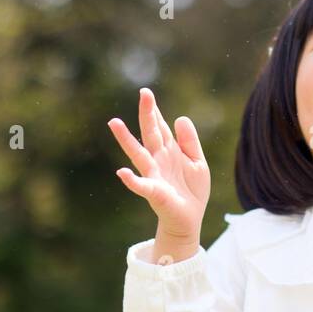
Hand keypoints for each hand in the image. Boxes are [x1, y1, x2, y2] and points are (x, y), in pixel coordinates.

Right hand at [108, 88, 209, 242]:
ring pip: (139, 153)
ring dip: (127, 139)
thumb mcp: (197, 161)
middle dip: (147, 114)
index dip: (154, 111)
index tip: (146, 93)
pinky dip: (131, 180)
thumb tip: (180, 117)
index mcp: (169, 151)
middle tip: (144, 93)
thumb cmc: (191, 189)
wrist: (190, 218)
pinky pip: (141, 185)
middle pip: (150, 133)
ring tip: (115, 123)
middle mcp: (158, 160)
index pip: (159, 127)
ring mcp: (154, 175)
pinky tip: (122, 172)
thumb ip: (189, 141)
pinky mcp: (154, 193)